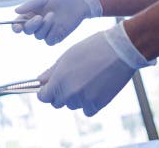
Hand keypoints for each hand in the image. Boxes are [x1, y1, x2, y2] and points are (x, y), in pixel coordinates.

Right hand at [13, 0, 101, 44]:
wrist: (79, 0)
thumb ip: (30, 4)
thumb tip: (16, 11)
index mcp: (31, 14)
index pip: (19, 23)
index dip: (16, 27)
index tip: (17, 28)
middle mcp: (37, 24)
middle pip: (27, 31)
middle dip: (31, 25)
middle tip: (39, 17)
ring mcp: (47, 31)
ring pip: (38, 36)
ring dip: (44, 27)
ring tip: (52, 15)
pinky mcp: (57, 36)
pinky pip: (49, 41)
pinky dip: (51, 33)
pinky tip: (58, 24)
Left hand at [36, 22, 154, 116]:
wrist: (119, 50)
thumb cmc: (91, 48)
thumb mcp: (67, 56)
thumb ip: (51, 72)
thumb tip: (39, 81)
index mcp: (59, 80)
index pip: (43, 97)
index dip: (45, 92)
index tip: (49, 87)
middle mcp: (69, 94)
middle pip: (57, 103)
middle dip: (60, 94)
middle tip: (71, 79)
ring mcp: (84, 101)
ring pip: (73, 105)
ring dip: (76, 97)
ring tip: (86, 79)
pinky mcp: (99, 105)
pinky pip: (87, 110)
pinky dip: (89, 103)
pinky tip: (95, 88)